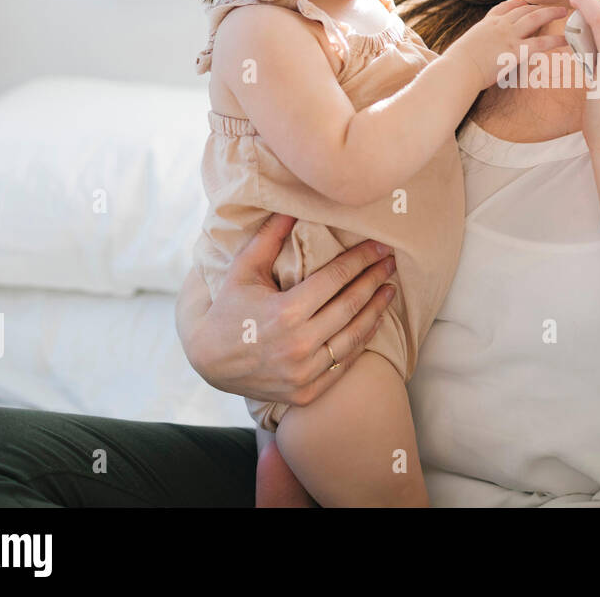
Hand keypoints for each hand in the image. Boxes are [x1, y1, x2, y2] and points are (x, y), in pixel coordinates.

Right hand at [176, 213, 397, 407]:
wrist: (208, 362)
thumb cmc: (229, 309)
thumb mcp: (243, 270)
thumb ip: (269, 238)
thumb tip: (292, 207)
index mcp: (286, 312)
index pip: (336, 278)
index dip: (361, 259)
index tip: (380, 247)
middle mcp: (299, 344)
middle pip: (351, 305)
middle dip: (374, 280)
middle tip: (391, 263)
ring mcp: (304, 372)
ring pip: (354, 336)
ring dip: (377, 310)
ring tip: (389, 290)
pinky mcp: (307, 391)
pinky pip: (344, 364)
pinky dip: (363, 341)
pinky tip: (374, 322)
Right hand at [446, 0, 567, 89]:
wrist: (459, 68)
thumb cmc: (457, 63)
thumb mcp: (465, 47)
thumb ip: (476, 45)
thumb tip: (473, 54)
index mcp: (486, 24)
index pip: (504, 8)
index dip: (517, 4)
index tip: (525, 3)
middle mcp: (500, 25)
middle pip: (524, 10)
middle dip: (539, 7)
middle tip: (552, 7)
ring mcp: (509, 36)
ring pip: (535, 18)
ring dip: (550, 13)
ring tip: (563, 12)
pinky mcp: (516, 50)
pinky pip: (541, 43)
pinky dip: (555, 39)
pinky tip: (565, 39)